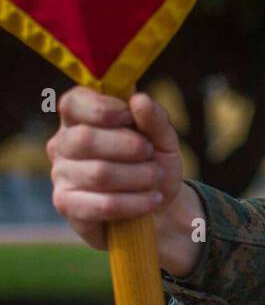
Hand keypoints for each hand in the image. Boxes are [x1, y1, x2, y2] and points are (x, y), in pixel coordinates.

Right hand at [47, 87, 193, 268]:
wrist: (158, 203)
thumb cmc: (154, 162)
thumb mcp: (163, 137)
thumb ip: (154, 118)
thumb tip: (139, 99)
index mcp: (80, 118)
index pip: (74, 103)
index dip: (104, 109)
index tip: (131, 118)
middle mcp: (62, 144)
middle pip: (84, 139)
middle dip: (129, 147)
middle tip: (151, 154)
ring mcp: (61, 175)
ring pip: (99, 174)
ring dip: (140, 177)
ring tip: (156, 178)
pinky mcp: (68, 205)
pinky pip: (103, 205)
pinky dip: (136, 203)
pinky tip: (152, 200)